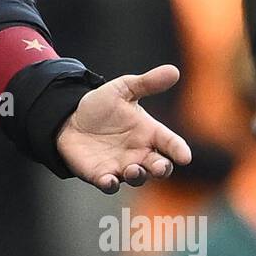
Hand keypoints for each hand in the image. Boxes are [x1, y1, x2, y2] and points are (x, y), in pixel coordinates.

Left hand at [55, 63, 191, 193]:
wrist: (70, 119)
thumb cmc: (102, 106)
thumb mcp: (123, 89)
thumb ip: (146, 83)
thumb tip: (174, 70)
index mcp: (150, 133)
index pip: (171, 143)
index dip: (179, 150)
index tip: (185, 156)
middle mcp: (140, 153)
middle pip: (159, 166)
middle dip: (162, 168)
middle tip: (162, 167)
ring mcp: (121, 166)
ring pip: (137, 178)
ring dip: (138, 176)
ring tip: (135, 169)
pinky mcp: (101, 175)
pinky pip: (109, 185)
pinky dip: (110, 185)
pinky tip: (109, 181)